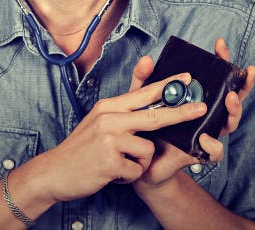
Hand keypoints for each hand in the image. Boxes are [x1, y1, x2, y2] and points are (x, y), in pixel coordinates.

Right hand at [37, 72, 207, 202]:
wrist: (54, 172)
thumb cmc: (80, 149)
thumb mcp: (98, 123)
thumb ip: (122, 114)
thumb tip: (150, 107)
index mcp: (108, 107)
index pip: (142, 93)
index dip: (167, 86)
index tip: (187, 78)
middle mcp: (109, 119)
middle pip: (154, 115)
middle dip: (181, 113)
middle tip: (200, 109)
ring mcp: (109, 140)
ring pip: (147, 149)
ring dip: (139, 162)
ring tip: (120, 163)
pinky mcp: (109, 161)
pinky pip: (136, 170)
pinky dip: (129, 176)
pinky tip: (113, 173)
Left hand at [131, 38, 254, 190]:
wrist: (141, 158)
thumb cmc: (146, 125)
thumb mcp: (141, 99)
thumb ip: (143, 80)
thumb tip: (147, 60)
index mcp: (197, 97)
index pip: (216, 77)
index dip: (221, 60)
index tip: (219, 44)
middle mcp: (207, 113)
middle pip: (233, 97)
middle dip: (243, 83)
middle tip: (245, 70)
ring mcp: (207, 132)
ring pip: (231, 122)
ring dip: (234, 109)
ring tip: (229, 98)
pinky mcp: (201, 153)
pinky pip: (215, 151)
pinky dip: (213, 145)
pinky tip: (205, 138)